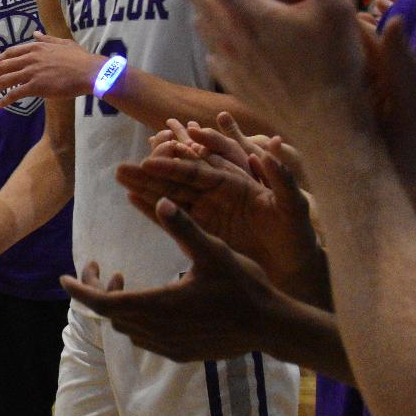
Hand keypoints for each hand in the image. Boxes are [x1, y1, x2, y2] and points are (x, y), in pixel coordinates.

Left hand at [0, 33, 103, 107]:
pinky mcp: (36, 86)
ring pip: (4, 80)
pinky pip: (14, 94)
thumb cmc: (80, 58)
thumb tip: (35, 33)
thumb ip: (47, 38)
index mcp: (35, 47)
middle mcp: (30, 58)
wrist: (89, 71)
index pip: (9, 53)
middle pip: (2, 66)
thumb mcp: (63, 42)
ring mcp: (32, 72)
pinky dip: (4, 100)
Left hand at [61, 199, 284, 362]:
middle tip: (104, 271)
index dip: (80, 290)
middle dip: (99, 292)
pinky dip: (137, 321)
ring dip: (119, 306)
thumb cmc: (244, 286)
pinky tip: (151, 303)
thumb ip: (183, 227)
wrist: (272, 327)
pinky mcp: (180, 354)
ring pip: (126, 328)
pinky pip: (145, 339)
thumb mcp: (213, 251)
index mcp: (158, 305)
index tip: (63, 278)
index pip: (101, 303)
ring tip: (126, 282)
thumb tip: (160, 201)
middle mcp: (157, 330)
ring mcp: (168, 346)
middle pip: (110, 315)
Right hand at [115, 114, 318, 282]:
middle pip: (177, 179)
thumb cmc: (296, 234)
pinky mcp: (202, 229)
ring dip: (144, 187)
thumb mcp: (294, 205)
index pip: (199, 170)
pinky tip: (132, 200)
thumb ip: (281, 179)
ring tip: (119, 178)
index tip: (151, 161)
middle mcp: (216, 193)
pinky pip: (172, 216)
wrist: (293, 264)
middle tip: (122, 167)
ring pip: (170, 195)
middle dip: (150, 172)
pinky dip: (152, 208)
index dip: (175, 165)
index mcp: (234, 182)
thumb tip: (266, 151)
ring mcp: (207, 211)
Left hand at [181, 0, 370, 146]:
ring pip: (202, 16)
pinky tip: (234, 24)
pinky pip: (212, 44)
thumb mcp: (335, 5)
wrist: (328, 126)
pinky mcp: (231, 80)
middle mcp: (227, 34)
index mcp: (246, 12)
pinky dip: (217, 23)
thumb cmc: (337, 65)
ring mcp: (226, 60)